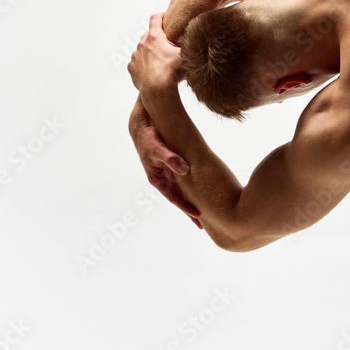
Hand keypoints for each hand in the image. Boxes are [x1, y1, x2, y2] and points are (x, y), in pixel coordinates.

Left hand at [127, 13, 182, 94]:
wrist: (158, 91)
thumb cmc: (172, 72)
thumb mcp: (184, 55)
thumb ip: (187, 45)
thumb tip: (196, 38)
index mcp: (154, 38)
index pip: (155, 19)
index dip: (161, 16)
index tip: (164, 16)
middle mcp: (142, 44)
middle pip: (149, 35)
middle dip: (157, 38)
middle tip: (167, 46)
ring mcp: (135, 56)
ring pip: (142, 49)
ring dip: (150, 52)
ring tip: (160, 62)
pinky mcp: (131, 68)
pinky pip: (137, 62)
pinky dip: (144, 64)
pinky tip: (153, 71)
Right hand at [130, 100, 202, 228]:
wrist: (143, 124)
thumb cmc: (148, 138)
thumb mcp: (157, 148)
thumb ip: (170, 158)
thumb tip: (184, 169)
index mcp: (157, 179)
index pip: (174, 198)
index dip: (186, 207)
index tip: (199, 216)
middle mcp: (163, 178)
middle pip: (179, 198)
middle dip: (190, 210)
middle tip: (203, 225)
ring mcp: (168, 172)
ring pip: (183, 190)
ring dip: (192, 200)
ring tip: (205, 211)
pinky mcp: (174, 164)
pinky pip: (185, 179)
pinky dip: (193, 186)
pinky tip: (203, 189)